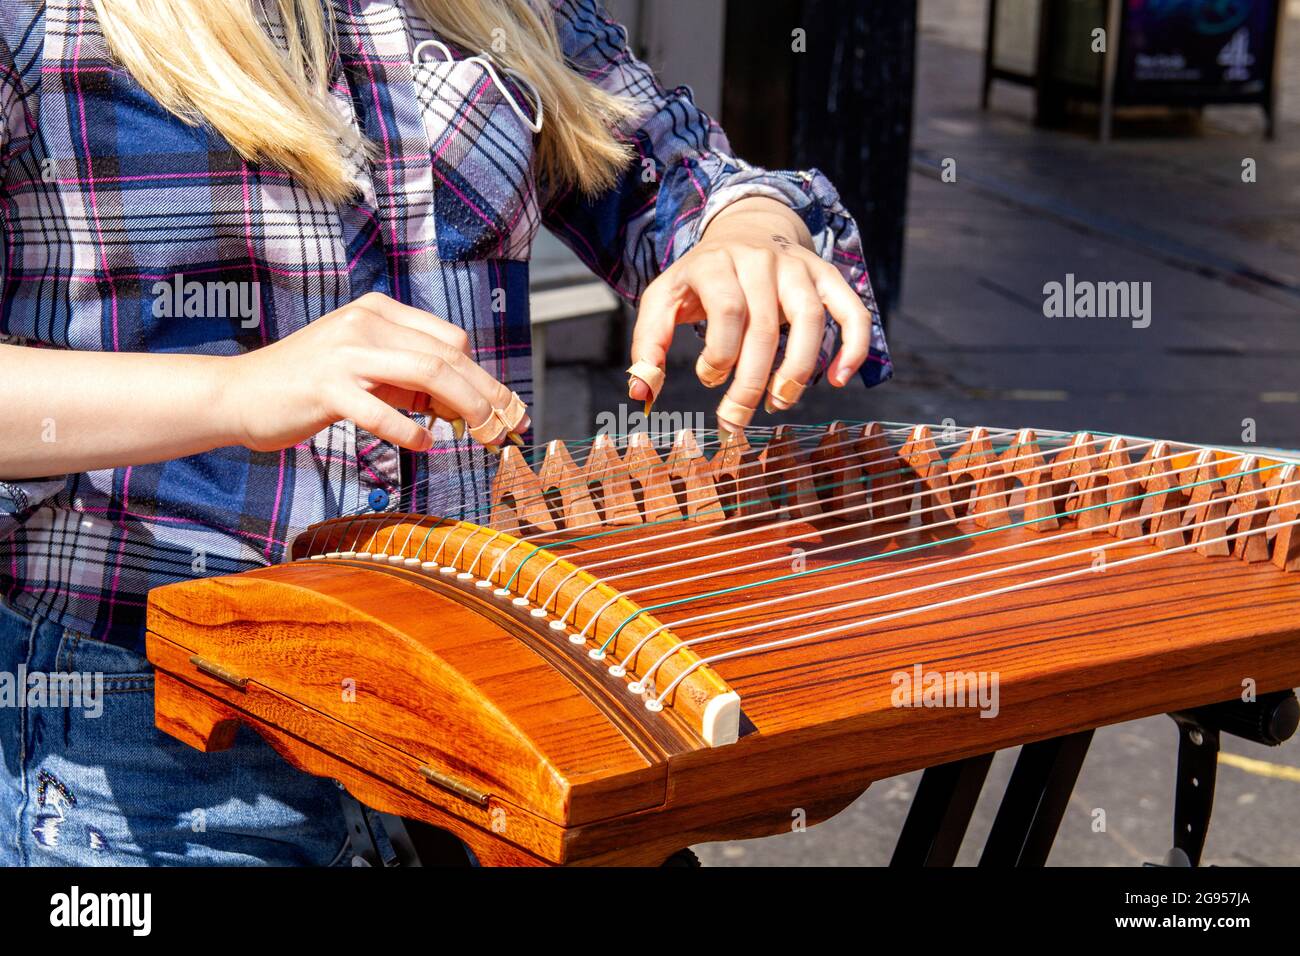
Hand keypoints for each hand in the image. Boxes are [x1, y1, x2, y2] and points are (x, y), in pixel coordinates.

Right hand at [225, 293, 525, 452]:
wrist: (239, 394)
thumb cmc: (310, 388)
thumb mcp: (369, 373)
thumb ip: (413, 383)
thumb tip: (467, 408)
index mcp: (379, 312)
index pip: (450, 340)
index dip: (483, 377)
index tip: (504, 410)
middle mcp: (365, 322)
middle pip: (447, 357)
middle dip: (485, 396)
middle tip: (506, 429)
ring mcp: (344, 352)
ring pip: (426, 374)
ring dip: (463, 408)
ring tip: (480, 436)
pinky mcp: (324, 387)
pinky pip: (379, 409)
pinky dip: (409, 430)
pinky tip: (425, 445)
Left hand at [630, 196, 871, 430]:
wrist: (745, 229)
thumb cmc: (701, 280)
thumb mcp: (664, 298)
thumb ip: (648, 342)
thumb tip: (642, 391)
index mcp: (717, 262)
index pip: (727, 310)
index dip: (720, 354)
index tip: (709, 377)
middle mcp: (762, 260)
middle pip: (765, 327)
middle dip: (751, 382)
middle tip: (737, 418)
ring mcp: (799, 267)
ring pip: (810, 320)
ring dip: (797, 371)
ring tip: (780, 403)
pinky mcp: (828, 277)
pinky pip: (851, 310)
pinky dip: (853, 345)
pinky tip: (838, 378)